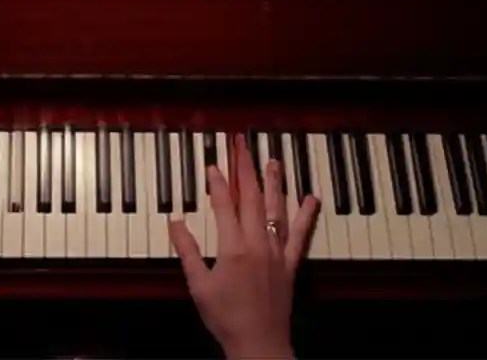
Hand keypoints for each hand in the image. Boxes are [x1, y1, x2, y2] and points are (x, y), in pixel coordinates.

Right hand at [169, 134, 320, 358]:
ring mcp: (276, 253)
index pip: (224, 205)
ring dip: (275, 183)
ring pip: (276, 210)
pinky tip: (310, 197)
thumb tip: (175, 223)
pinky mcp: (289, 264)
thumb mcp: (198, 284)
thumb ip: (188, 250)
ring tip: (274, 160)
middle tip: (242, 146)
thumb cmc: (226, 318)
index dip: (217, 182)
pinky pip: (300, 235)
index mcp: (233, 247)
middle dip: (246, 169)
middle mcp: (258, 244)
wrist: (258, 344)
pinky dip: (306, 215)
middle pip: (251, 198)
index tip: (213, 164)